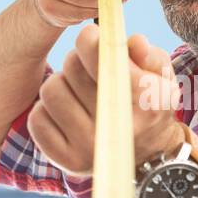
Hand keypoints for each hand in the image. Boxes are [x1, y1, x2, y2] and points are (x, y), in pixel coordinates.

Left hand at [26, 25, 183, 177]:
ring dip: (61, 85)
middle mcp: (117, 129)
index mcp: (147, 103)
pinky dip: (47, 110)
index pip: (106, 61)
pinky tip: (66, 113)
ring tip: (77, 92)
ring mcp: (90, 149)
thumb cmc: (149, 104)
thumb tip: (134, 42)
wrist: (147, 155)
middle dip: (77, 61)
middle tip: (87, 69)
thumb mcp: (161, 77)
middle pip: (72, 69)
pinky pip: (37, 119)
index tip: (89, 36)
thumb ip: (149, 55)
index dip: (90, 41)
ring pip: (50, 91)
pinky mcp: (67, 161)